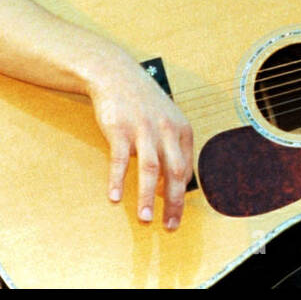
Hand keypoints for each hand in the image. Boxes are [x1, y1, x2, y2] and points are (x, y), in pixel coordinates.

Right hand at [89, 60, 194, 229]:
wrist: (116, 73)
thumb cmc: (142, 101)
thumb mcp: (166, 119)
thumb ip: (172, 147)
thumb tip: (173, 181)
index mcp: (181, 129)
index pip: (186, 169)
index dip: (181, 193)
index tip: (174, 212)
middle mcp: (166, 130)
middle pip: (174, 173)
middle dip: (173, 203)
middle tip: (169, 226)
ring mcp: (143, 129)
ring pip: (150, 169)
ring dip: (148, 197)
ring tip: (144, 219)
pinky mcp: (120, 129)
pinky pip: (120, 160)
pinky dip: (118, 180)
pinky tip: (114, 197)